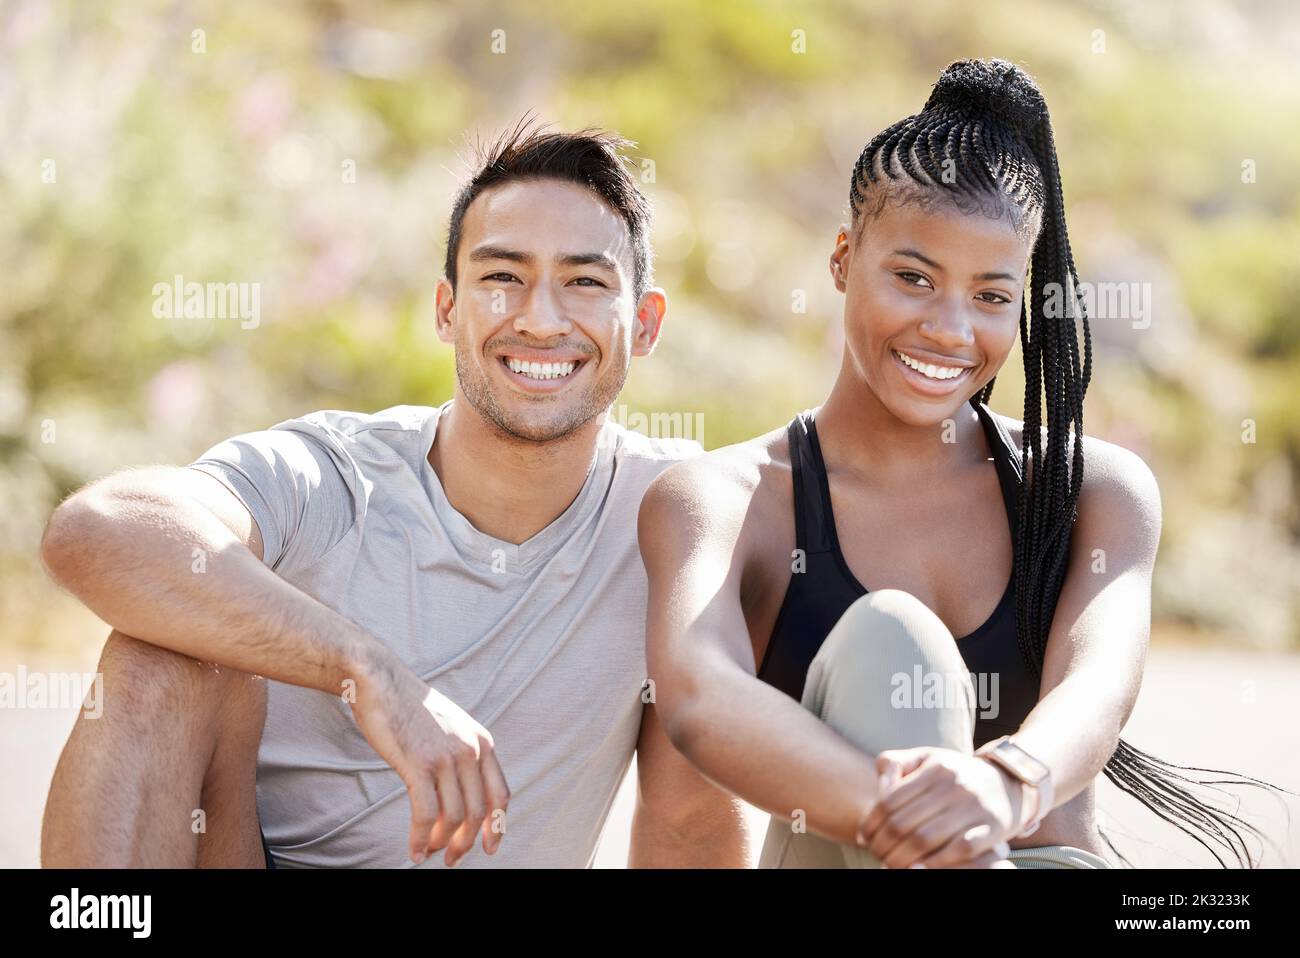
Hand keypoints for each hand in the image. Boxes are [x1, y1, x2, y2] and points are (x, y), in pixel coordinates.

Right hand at [348, 646, 510, 866]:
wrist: (381, 680)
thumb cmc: (410, 707)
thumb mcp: (451, 727)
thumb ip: (462, 754)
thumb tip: (460, 793)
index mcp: (483, 742)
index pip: (501, 795)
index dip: (496, 827)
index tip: (488, 848)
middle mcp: (471, 750)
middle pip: (479, 812)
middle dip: (466, 842)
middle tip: (451, 859)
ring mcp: (446, 757)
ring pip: (454, 817)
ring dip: (442, 843)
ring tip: (429, 854)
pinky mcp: (418, 764)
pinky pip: (425, 814)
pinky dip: (420, 838)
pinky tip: (413, 850)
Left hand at [855, 747, 1023, 868]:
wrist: (1006, 783)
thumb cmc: (954, 774)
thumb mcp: (926, 758)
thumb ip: (895, 765)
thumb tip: (879, 792)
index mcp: (934, 767)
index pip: (891, 800)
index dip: (872, 822)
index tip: (863, 837)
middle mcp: (954, 784)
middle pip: (905, 823)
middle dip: (884, 845)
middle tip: (875, 855)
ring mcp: (974, 806)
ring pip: (927, 839)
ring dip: (903, 858)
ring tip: (890, 865)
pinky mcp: (992, 828)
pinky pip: (960, 850)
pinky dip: (935, 863)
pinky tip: (917, 869)